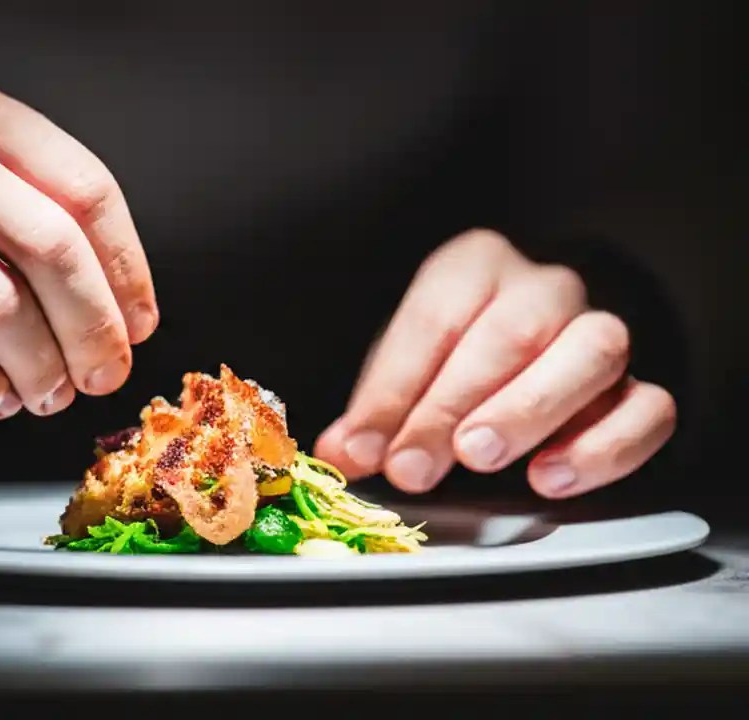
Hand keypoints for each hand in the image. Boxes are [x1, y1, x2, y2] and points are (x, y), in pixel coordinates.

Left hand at [313, 229, 676, 498]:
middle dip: (452, 406)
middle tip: (413, 464)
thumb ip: (374, 412)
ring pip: (591, 355)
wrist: (524, 355)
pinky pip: (648, 409)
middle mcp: (544, 289)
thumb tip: (341, 452)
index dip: (394, 388)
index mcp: (475, 266)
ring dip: (528, 410)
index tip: (364, 445)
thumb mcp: (402, 373)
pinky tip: (550, 477)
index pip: (435, 318)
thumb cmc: (451, 358)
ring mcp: (599, 333)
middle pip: (511, 333)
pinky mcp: (641, 388)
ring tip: (478, 456)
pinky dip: (602, 448)